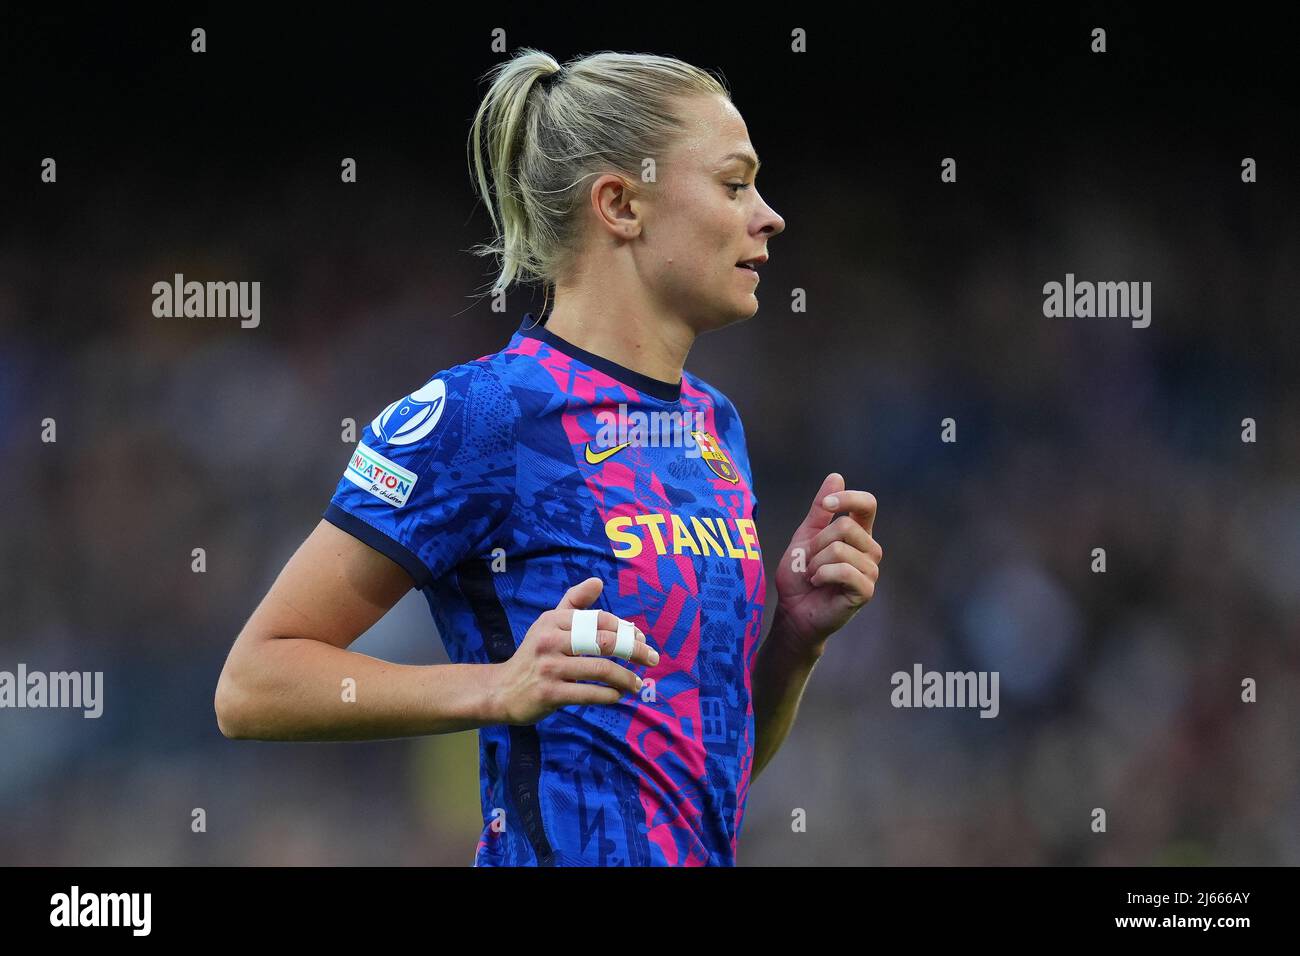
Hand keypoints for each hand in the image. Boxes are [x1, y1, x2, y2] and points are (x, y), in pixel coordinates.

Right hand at [488, 577, 658, 724]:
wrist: (501, 690)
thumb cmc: (534, 654)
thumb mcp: (549, 624)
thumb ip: (574, 603)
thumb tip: (598, 581)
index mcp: (553, 620)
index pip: (599, 620)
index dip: (625, 629)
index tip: (642, 639)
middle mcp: (550, 640)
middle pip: (604, 642)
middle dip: (634, 651)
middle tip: (652, 659)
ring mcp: (549, 668)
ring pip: (601, 670)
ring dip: (626, 678)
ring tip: (637, 683)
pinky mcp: (549, 693)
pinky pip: (589, 694)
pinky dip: (609, 695)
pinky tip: (617, 695)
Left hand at [773, 472, 882, 652]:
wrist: (793, 611)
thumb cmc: (800, 576)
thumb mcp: (805, 536)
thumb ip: (820, 509)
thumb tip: (837, 476)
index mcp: (858, 534)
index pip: (868, 504)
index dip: (847, 499)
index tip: (826, 506)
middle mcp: (870, 550)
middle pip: (845, 526)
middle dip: (817, 543)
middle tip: (810, 562)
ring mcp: (871, 571)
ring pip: (840, 548)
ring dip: (816, 562)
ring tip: (814, 575)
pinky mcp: (865, 590)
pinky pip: (842, 570)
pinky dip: (821, 575)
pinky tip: (819, 584)